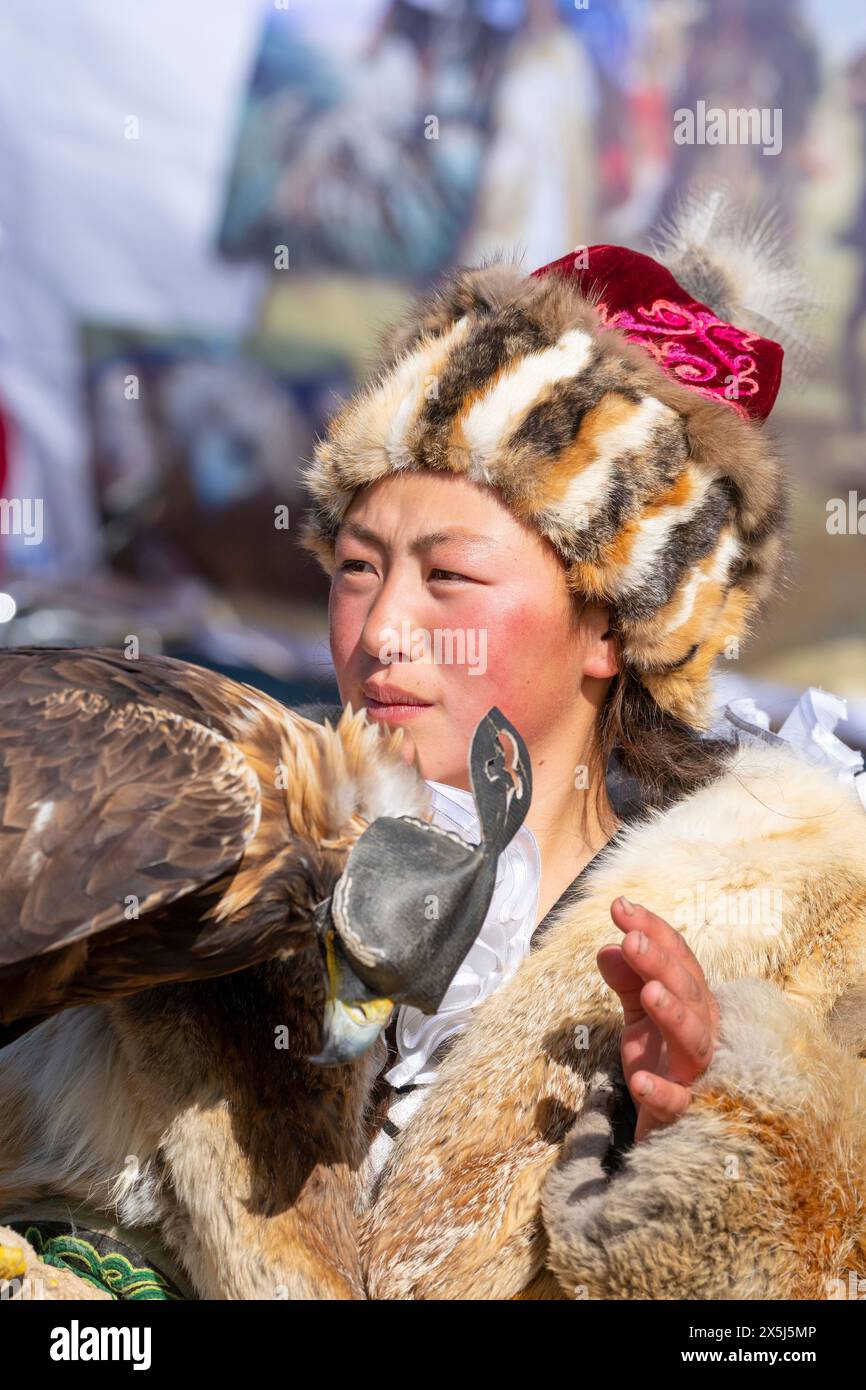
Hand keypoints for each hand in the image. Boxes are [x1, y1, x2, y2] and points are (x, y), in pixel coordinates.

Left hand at [597, 897, 719, 1143]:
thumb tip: (606, 948)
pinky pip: (678, 1102)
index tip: (619, 906)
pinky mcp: (682, 1113)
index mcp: (692, 1002)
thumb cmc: (659, 1061)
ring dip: (674, 1015)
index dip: (652, 932)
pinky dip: (662, 1092)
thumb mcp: (638, 1017)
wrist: (667, 1125)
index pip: (679, 959)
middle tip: (631, 939)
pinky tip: (640, 1080)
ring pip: (696, 1041)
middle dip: (661, 964)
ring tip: (649, 992)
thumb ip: (627, 982)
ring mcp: (695, 1073)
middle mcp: (702, 1031)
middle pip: (690, 992)